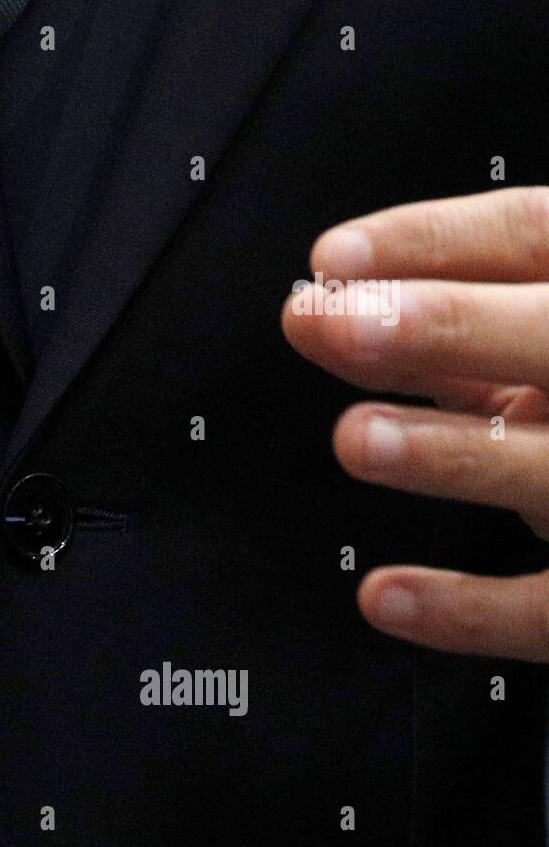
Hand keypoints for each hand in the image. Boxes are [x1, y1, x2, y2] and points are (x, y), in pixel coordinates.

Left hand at [284, 187, 548, 661]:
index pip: (537, 236)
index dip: (434, 242)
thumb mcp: (535, 348)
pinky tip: (383, 596)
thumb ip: (441, 337)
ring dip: (455, 455)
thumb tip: (319, 319)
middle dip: (448, 324)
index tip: (331, 257)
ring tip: (357, 437)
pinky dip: (470, 611)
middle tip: (336, 321)